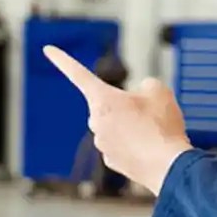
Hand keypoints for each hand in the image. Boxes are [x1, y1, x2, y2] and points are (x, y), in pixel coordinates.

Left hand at [43, 45, 193, 195]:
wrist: (169, 166)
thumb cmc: (162, 126)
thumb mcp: (159, 90)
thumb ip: (145, 85)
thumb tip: (140, 96)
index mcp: (103, 99)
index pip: (78, 74)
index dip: (62, 60)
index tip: (46, 49)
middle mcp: (96, 121)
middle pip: (109, 104)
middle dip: (126, 105)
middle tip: (150, 113)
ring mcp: (102, 144)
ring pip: (116, 125)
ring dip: (132, 125)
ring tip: (153, 132)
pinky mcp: (111, 161)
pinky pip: (122, 145)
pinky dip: (134, 144)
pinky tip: (149, 148)